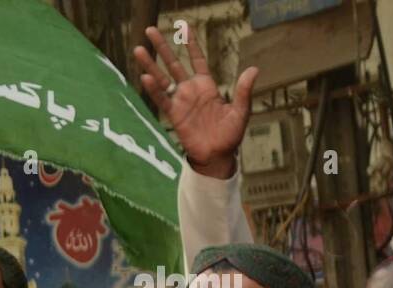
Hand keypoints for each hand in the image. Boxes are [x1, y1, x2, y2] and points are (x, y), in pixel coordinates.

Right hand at [133, 25, 257, 178]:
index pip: (198, 60)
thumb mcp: (240, 112)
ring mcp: (180, 101)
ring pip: (162, 78)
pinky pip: (162, 99)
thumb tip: (254, 69)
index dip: (191, 45)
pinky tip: (146, 77)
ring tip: (139, 48)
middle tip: (150, 29)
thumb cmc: (230, 136)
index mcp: (207, 87)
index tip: (184, 27)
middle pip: (174, 63)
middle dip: (163, 47)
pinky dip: (154, 89)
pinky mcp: (174, 114)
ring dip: (150, 64)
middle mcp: (191, 90)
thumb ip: (243, 91)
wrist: (218, 156)